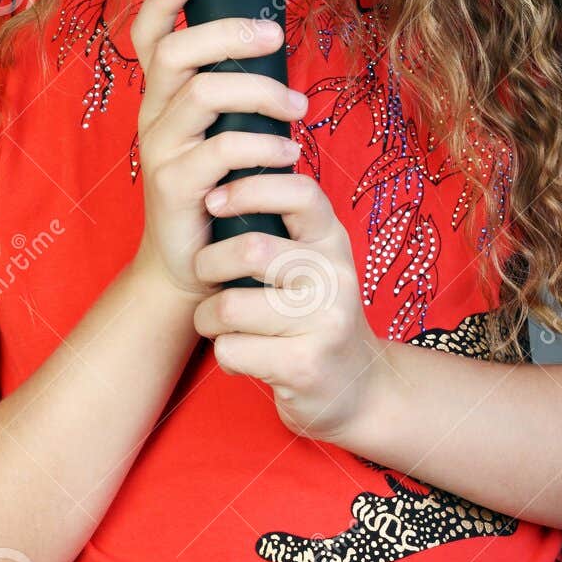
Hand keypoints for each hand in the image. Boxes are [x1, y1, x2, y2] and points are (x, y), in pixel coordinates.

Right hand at [129, 0, 308, 300]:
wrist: (193, 266)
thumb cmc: (218, 189)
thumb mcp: (222, 132)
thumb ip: (235, 94)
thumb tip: (275, 44)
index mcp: (164, 96)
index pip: (149, 35)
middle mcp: (153, 115)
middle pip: (176, 52)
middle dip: (228, 34)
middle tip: (275, 35)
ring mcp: (159, 150)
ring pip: (203, 94)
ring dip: (260, 92)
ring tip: (297, 107)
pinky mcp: (174, 186)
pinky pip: (221, 149)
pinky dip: (263, 146)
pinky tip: (290, 153)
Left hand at [191, 169, 393, 447]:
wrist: (358, 388)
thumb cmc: (315, 313)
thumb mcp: (314, 260)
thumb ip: (284, 226)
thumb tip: (224, 172)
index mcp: (333, 240)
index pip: (300, 192)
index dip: (250, 188)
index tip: (213, 200)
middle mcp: (335, 276)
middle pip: (251, 249)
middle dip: (208, 263)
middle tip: (203, 273)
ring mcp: (325, 323)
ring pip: (231, 306)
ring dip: (208, 316)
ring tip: (215, 320)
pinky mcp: (306, 367)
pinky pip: (233, 350)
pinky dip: (224, 354)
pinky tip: (241, 355)